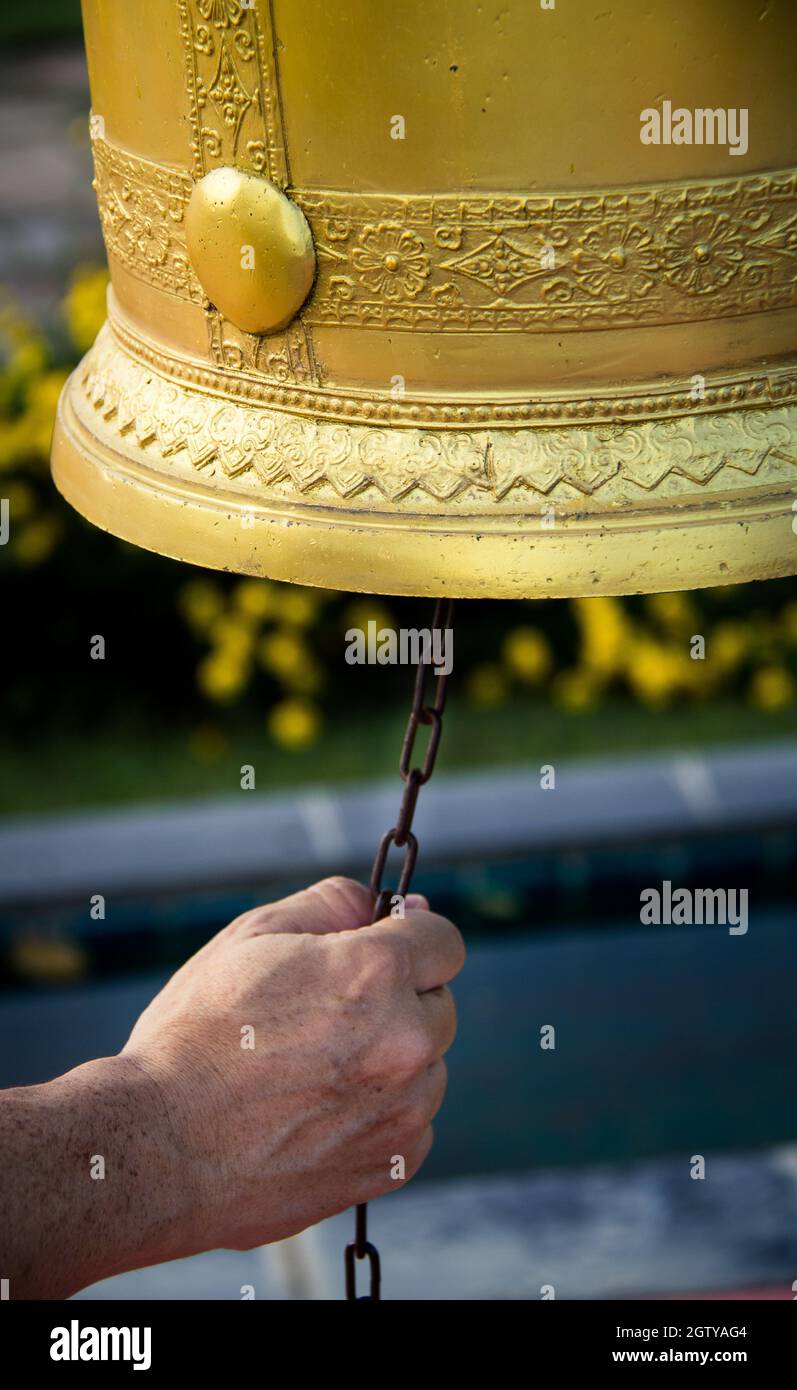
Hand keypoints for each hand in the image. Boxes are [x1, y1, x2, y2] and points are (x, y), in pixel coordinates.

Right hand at [123, 876, 464, 1253]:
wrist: (159, 1147)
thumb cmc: (197, 1033)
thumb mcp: (252, 936)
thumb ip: (334, 904)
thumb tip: (394, 905)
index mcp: (374, 974)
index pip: (444, 940)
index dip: (407, 938)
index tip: (376, 950)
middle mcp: (404, 1042)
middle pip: (439, 1004)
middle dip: (399, 1000)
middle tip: (326, 1015)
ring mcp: (403, 1110)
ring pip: (429, 1067)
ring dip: (393, 1061)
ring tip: (313, 1071)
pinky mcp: (391, 1164)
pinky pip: (413, 1124)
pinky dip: (381, 1115)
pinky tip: (319, 1113)